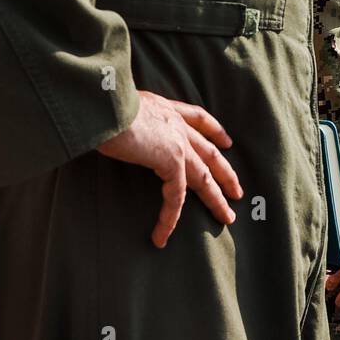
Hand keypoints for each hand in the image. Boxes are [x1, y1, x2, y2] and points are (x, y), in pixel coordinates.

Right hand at [97, 89, 242, 247]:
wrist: (106, 103)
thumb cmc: (102, 104)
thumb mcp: (119, 106)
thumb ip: (125, 117)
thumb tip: (112, 125)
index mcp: (166, 108)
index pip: (198, 118)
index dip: (215, 131)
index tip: (227, 142)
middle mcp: (176, 123)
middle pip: (210, 152)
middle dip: (225, 172)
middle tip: (238, 191)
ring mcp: (177, 143)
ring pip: (204, 177)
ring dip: (216, 199)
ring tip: (227, 217)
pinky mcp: (171, 161)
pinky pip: (176, 197)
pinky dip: (169, 218)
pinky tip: (162, 236)